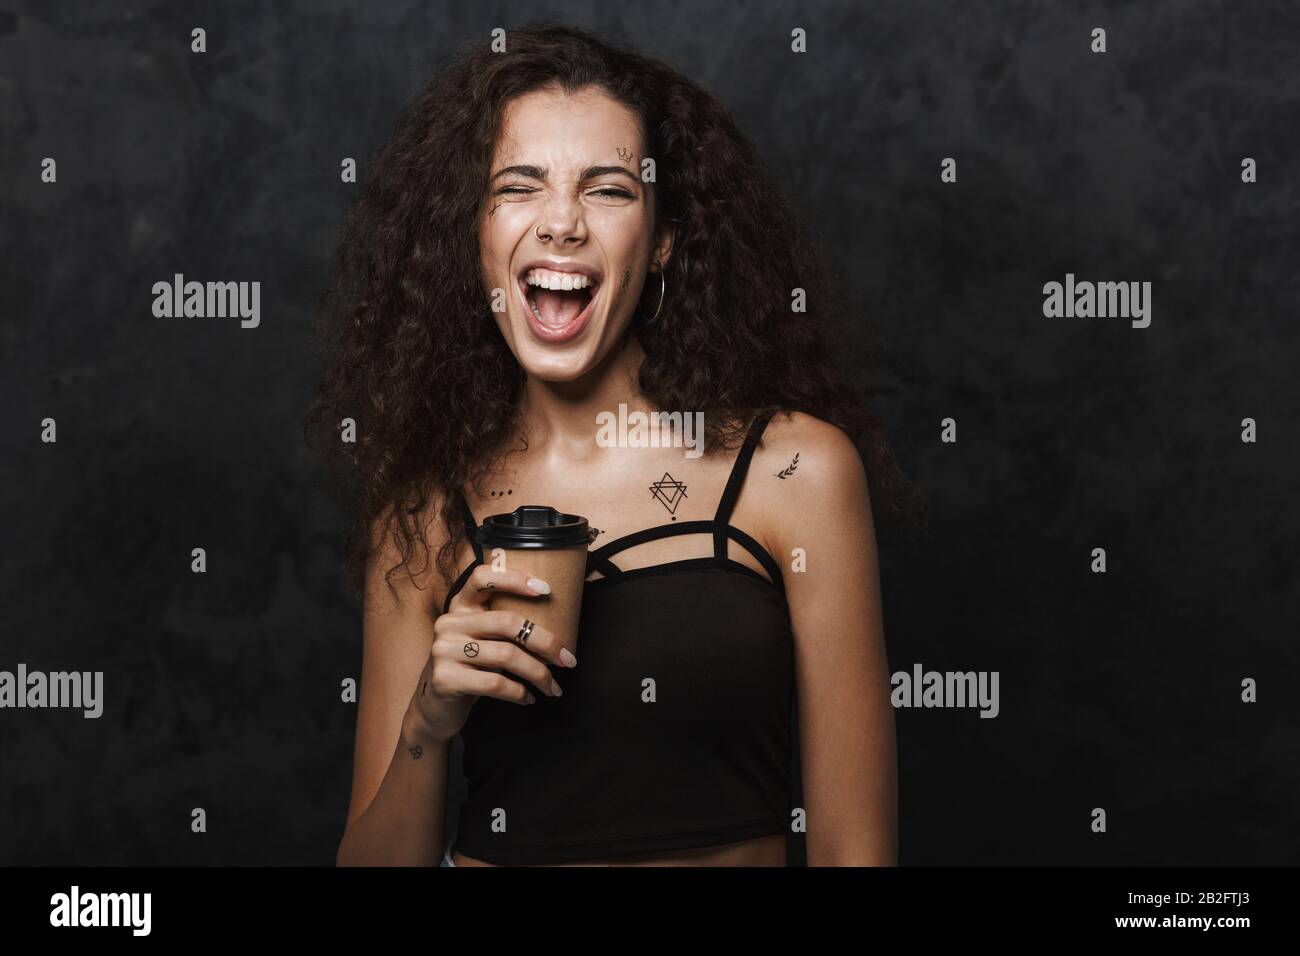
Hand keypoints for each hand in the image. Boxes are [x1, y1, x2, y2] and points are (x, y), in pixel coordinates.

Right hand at [405, 565, 574, 744]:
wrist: (435, 708)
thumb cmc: (470, 669)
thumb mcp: (482, 641)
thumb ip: (503, 628)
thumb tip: (556, 632)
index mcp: (460, 607)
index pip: (483, 578)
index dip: (515, 578)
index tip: (546, 590)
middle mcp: (449, 623)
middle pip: (508, 622)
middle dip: (546, 642)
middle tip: (568, 660)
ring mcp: (444, 650)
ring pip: (506, 656)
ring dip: (539, 674)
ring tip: (553, 688)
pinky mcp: (446, 679)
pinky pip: (495, 683)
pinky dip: (519, 693)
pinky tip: (528, 698)